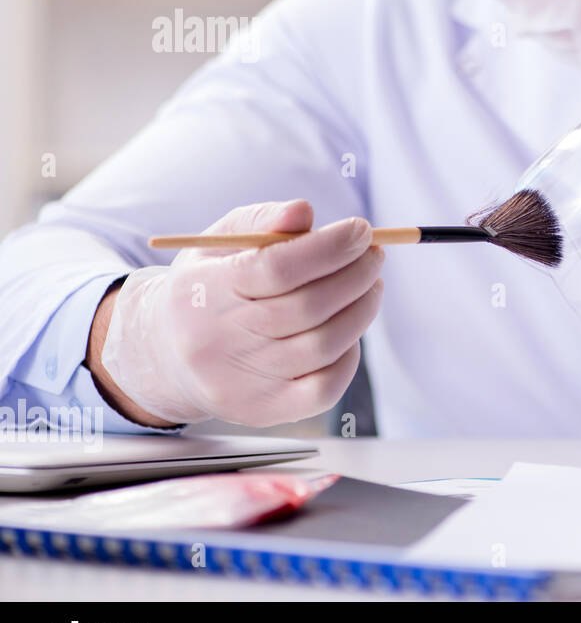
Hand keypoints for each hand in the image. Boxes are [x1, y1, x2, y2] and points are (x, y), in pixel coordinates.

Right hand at [98, 200, 383, 426]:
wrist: (164, 356)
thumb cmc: (206, 288)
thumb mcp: (218, 244)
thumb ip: (261, 222)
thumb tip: (302, 211)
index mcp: (203, 291)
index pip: (278, 268)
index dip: (329, 247)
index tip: (361, 230)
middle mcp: (216, 341)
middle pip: (307, 308)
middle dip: (354, 275)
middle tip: (374, 255)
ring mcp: (239, 383)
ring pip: (322, 346)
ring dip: (361, 310)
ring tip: (370, 285)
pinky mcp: (261, 411)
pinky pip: (324, 388)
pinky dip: (350, 356)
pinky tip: (351, 329)